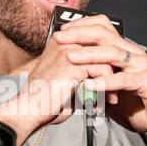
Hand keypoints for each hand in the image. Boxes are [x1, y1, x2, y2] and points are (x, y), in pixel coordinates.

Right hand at [0, 24, 116, 145]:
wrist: (29, 110)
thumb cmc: (46, 100)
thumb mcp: (67, 80)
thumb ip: (84, 71)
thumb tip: (106, 72)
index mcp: (62, 42)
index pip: (95, 35)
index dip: (107, 56)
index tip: (112, 77)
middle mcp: (65, 41)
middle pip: (104, 45)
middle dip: (113, 68)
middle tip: (116, 88)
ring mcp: (68, 50)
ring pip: (106, 59)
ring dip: (112, 82)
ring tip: (109, 99)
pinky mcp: (72, 63)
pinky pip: (102, 71)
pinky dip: (105, 90)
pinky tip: (99, 104)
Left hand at [51, 16, 146, 141]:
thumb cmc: (141, 107)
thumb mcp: (112, 93)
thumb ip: (96, 84)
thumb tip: (72, 84)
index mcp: (124, 53)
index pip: (102, 31)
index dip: (81, 28)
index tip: (60, 33)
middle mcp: (133, 54)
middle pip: (104, 35)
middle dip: (79, 34)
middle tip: (59, 37)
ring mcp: (141, 66)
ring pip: (113, 53)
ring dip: (89, 54)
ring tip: (70, 57)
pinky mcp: (146, 81)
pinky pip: (124, 79)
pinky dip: (106, 81)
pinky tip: (90, 84)